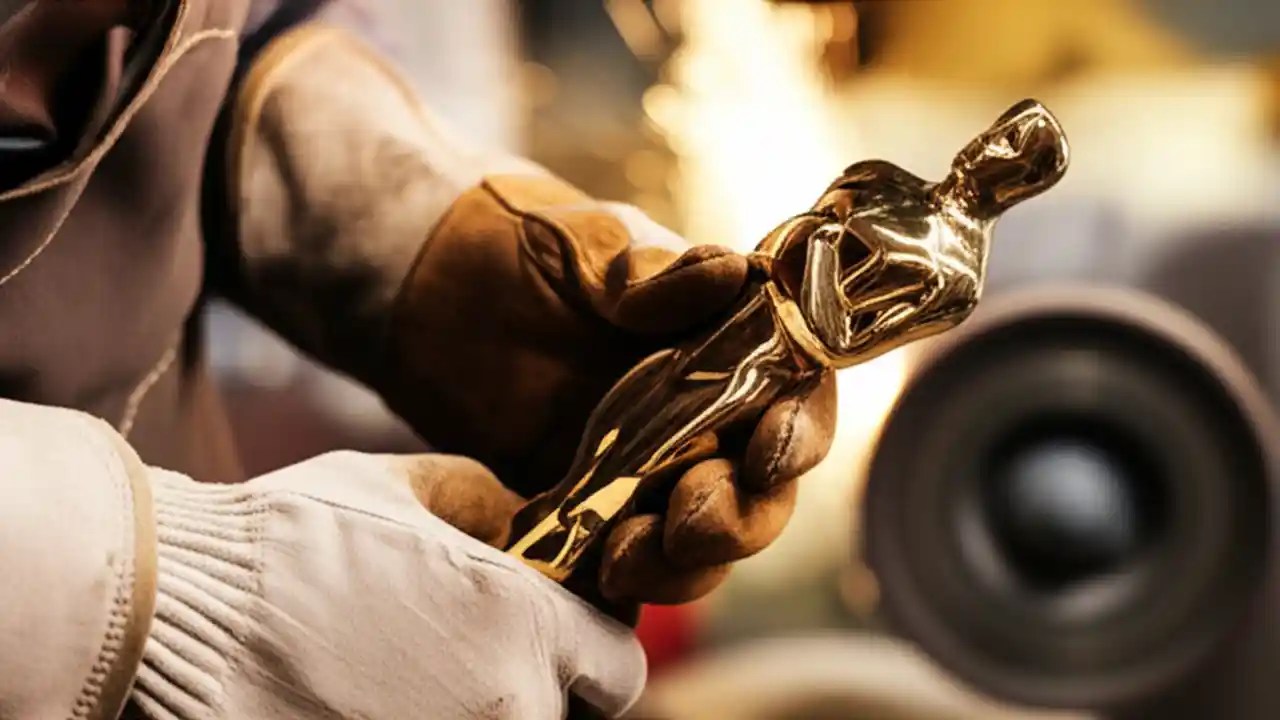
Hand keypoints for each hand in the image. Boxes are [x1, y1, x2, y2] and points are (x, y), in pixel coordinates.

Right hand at [131, 451, 645, 719]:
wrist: (174, 610)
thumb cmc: (288, 537)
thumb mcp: (396, 486)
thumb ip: (477, 497)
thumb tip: (513, 514)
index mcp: (524, 623)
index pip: (621, 671)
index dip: (594, 654)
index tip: (558, 641)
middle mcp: (505, 705)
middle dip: (530, 691)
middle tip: (467, 660)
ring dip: (475, 714)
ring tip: (408, 681)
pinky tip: (367, 703)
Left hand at [382, 173, 836, 603]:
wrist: (430, 286)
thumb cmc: (526, 245)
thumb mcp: (590, 245)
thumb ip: (652, 272)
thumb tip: (729, 273)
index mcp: (730, 345)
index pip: (795, 396)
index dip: (798, 432)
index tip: (767, 451)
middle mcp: (705, 416)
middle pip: (758, 491)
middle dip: (737, 520)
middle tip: (685, 522)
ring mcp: (648, 468)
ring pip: (697, 542)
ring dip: (680, 567)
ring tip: (624, 558)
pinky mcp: (588, 507)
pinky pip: (618, 561)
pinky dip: (610, 583)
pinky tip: (580, 578)